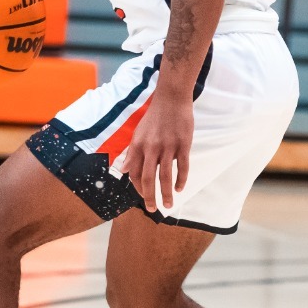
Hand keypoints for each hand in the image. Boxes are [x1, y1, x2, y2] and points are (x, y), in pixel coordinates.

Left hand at [116, 91, 192, 213]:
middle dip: (149, 197)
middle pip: (149, 178)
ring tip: (168, 205)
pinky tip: (181, 188)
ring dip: (167, 193)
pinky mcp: (183, 144)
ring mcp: (169, 146)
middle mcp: (152, 147)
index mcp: (139, 145)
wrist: (171, 98)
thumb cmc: (155, 116)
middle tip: (152, 209)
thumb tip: (124, 170)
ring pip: (166, 176)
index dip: (138, 187)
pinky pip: (182, 166)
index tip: (142, 196)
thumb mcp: (138, 133)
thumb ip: (132, 152)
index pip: (135, 172)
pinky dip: (181, 179)